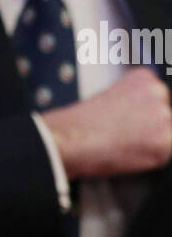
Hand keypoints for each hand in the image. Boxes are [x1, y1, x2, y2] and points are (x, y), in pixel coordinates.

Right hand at [41, 68, 171, 178]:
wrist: (74, 138)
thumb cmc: (82, 123)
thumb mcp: (109, 97)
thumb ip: (133, 101)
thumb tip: (141, 116)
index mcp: (145, 77)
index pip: (158, 97)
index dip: (144, 113)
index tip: (134, 121)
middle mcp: (159, 92)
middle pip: (165, 114)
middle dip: (150, 127)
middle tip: (127, 135)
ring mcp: (164, 116)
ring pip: (166, 134)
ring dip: (150, 142)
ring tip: (124, 144)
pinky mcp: (165, 142)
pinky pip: (163, 154)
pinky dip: (148, 159)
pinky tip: (128, 152)